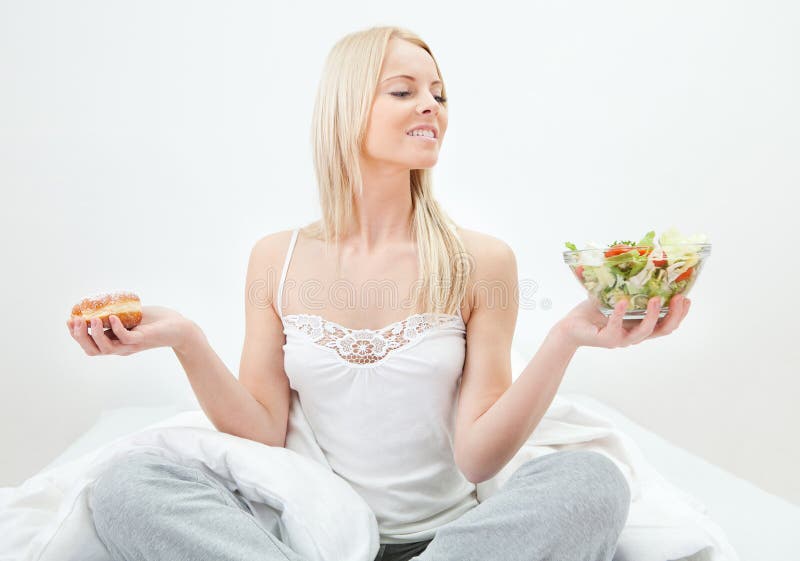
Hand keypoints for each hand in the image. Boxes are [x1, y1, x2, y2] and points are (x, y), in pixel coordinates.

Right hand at [67, 305, 194, 355]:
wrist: (179, 327)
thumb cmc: (156, 321)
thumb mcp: (131, 315)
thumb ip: (117, 312)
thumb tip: (101, 300)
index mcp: (115, 342)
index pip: (90, 344)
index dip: (76, 335)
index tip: (69, 320)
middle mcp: (120, 347)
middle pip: (92, 350)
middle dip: (79, 337)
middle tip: (75, 321)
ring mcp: (130, 345)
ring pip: (105, 348)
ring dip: (95, 334)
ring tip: (91, 319)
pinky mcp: (142, 340)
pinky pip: (125, 338)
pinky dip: (116, 328)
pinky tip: (112, 317)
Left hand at [556, 294, 690, 348]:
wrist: (571, 327)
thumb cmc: (594, 311)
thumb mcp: (615, 295)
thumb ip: (628, 284)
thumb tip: (637, 257)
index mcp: (640, 325)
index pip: (667, 324)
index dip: (680, 314)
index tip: (688, 298)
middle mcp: (635, 334)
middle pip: (664, 330)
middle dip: (675, 315)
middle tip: (681, 298)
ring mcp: (622, 339)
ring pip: (645, 331)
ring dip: (653, 315)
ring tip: (657, 299)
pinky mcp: (607, 339)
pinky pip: (617, 327)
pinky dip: (620, 314)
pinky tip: (623, 302)